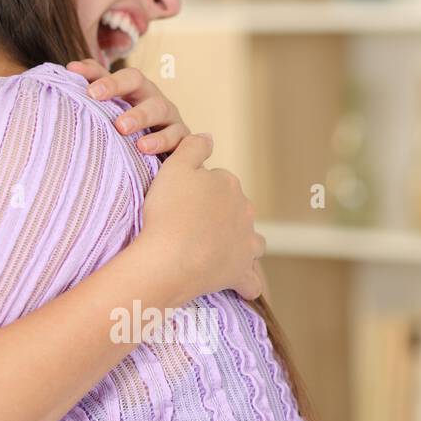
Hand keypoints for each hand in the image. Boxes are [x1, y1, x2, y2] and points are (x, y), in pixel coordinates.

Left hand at [66, 59, 189, 155]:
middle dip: (118, 88)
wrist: (163, 153)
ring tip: (122, 128)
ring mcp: (170, 118)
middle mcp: (154, 98)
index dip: (108, 80)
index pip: (125, 76)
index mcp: (136, 89)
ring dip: (141, 117)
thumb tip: (71, 68)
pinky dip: (162, 141)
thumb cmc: (129, 125)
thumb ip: (93, 84)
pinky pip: (177, 137)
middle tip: (100, 103)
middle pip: (142, 84)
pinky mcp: (182, 139)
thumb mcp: (112, 106)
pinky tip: (145, 148)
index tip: (86, 88)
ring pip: (160, 109)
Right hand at [133, 133, 264, 303]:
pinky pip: (251, 281)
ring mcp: (245, 244)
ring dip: (240, 243)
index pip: (218, 181)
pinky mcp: (239, 273)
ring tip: (218, 248)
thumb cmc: (168, 211)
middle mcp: (244, 212)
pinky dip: (246, 282)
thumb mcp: (173, 167)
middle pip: (236, 209)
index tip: (181, 198)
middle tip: (191, 223)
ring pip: (251, 241)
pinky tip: (240, 284)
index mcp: (229, 185)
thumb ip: (193, 147)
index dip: (199, 188)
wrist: (169, 258)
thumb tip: (209, 136)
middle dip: (221, 214)